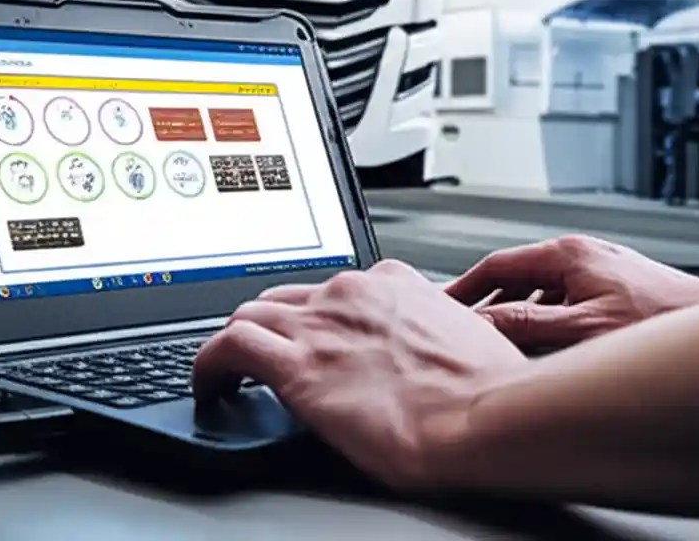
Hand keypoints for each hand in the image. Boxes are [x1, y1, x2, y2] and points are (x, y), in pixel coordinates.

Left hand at [192, 260, 526, 488]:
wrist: (488, 415)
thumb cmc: (490, 390)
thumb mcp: (465, 339)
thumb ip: (432, 337)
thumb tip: (428, 362)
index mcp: (392, 283)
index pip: (334, 289)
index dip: (316, 317)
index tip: (314, 338)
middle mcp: (349, 293)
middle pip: (284, 298)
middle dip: (272, 326)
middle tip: (265, 358)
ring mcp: (319, 325)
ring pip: (249, 315)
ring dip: (238, 343)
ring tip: (231, 375)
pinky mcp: (296, 365)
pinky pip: (227, 349)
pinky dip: (208, 366)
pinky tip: (208, 388)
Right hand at [446, 235, 698, 348]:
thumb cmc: (665, 324)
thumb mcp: (581, 329)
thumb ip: (526, 324)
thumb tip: (480, 323)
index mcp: (569, 254)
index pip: (496, 265)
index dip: (463, 289)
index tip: (441, 307)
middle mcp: (583, 256)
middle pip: (516, 279)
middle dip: (487, 305)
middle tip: (462, 330)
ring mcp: (601, 273)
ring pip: (541, 294)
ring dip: (517, 317)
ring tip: (499, 346)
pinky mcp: (616, 292)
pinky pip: (564, 304)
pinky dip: (544, 323)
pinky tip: (545, 351)